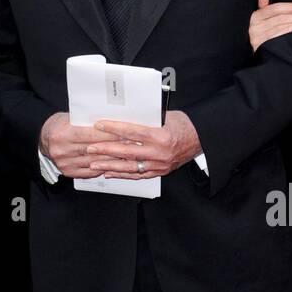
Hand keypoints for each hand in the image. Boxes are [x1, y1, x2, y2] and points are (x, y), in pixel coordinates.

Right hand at [39, 111, 121, 178]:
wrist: (44, 138)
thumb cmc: (60, 125)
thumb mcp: (71, 118)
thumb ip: (88, 122)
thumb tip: (113, 124)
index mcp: (63, 134)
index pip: (92, 134)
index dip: (110, 134)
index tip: (126, 133)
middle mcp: (62, 150)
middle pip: (95, 149)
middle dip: (116, 147)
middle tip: (132, 144)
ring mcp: (65, 163)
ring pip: (95, 162)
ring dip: (113, 159)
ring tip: (127, 154)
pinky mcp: (68, 172)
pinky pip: (91, 172)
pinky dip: (104, 167)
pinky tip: (115, 164)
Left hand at [85, 111, 201, 178]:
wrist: (201, 139)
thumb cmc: (183, 125)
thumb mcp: (165, 116)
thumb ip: (145, 119)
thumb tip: (123, 116)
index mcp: (160, 136)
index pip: (131, 131)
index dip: (113, 128)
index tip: (99, 126)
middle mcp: (159, 152)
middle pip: (127, 152)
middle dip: (106, 150)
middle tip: (90, 148)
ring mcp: (159, 164)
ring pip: (130, 167)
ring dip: (110, 166)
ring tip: (94, 164)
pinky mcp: (159, 171)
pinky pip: (138, 175)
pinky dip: (122, 174)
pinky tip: (109, 173)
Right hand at [249, 0, 291, 51]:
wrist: (256, 52)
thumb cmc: (259, 31)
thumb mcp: (259, 17)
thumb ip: (263, 5)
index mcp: (255, 17)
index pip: (274, 9)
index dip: (289, 7)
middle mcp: (256, 27)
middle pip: (281, 19)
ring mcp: (260, 39)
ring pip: (283, 28)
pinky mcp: (265, 48)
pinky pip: (283, 37)